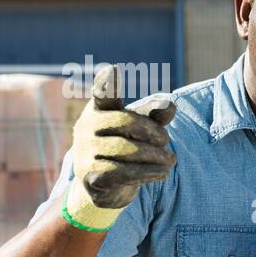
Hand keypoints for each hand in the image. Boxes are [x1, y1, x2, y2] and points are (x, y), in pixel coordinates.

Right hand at [64, 64, 176, 231]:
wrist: (107, 186)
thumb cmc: (128, 145)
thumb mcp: (144, 127)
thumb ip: (156, 115)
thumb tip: (170, 104)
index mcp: (98, 109)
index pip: (103, 94)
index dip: (107, 84)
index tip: (113, 70)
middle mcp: (86, 126)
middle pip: (127, 122)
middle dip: (154, 132)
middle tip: (167, 141)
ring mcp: (85, 151)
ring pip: (128, 150)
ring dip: (156, 156)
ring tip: (170, 160)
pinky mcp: (90, 176)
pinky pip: (124, 173)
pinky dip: (149, 172)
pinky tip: (163, 173)